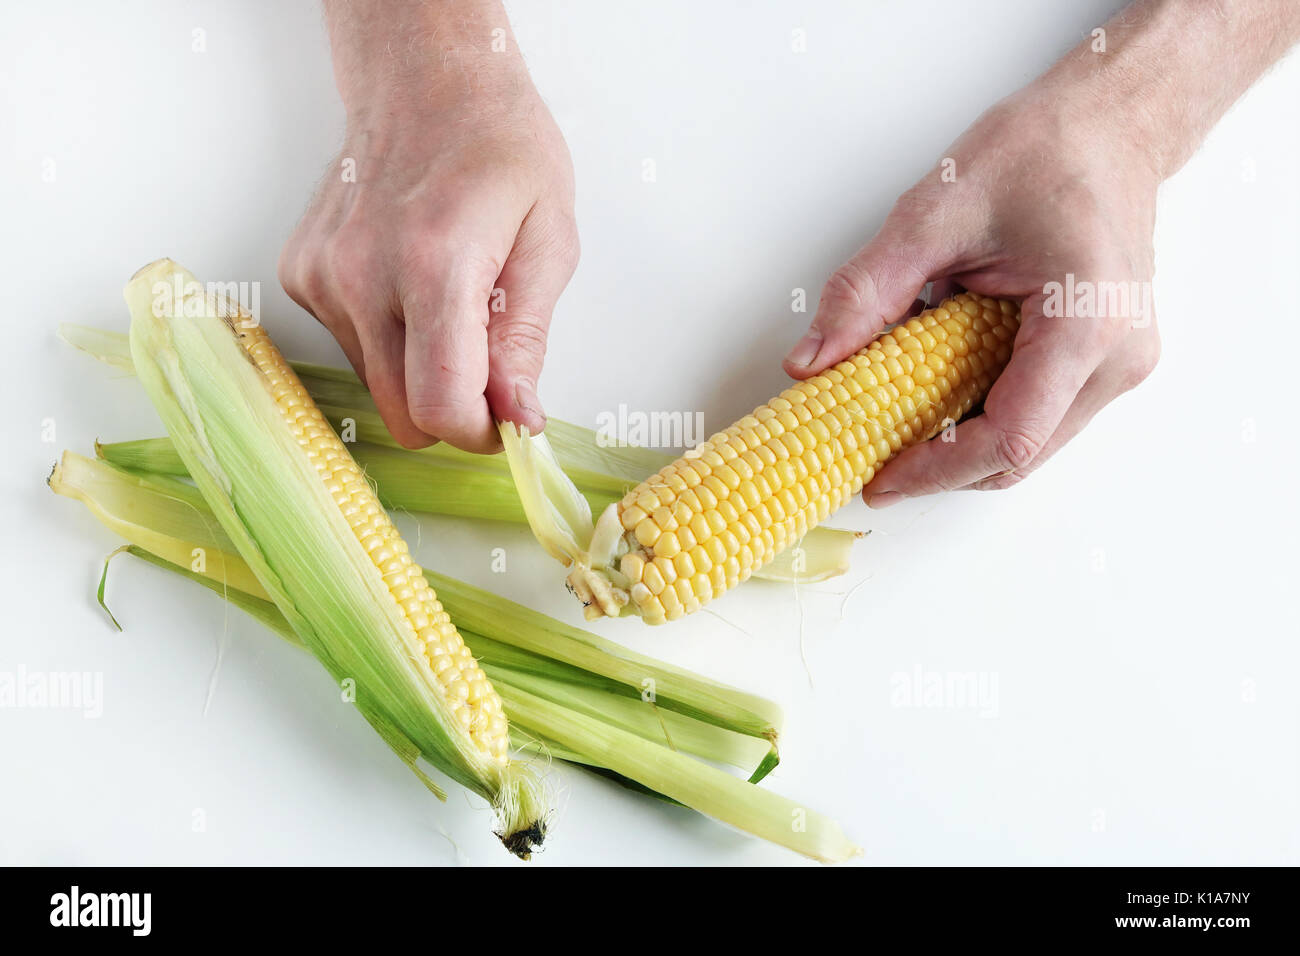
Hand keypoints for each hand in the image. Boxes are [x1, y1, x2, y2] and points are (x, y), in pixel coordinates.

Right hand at [279, 3, 577, 451]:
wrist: (427, 81)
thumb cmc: (499, 148)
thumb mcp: (550, 241)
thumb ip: (527, 340)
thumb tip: (517, 416)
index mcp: (434, 264)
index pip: (439, 406)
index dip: (479, 432)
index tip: (506, 418)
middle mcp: (362, 274)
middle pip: (403, 414)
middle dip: (454, 409)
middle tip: (492, 362)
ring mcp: (321, 276)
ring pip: (379, 388)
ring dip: (421, 369)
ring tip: (453, 299)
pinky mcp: (301, 276)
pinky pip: (354, 349)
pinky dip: (391, 338)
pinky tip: (411, 283)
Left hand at [784, 82, 1161, 501]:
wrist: (1110, 124)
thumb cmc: (1042, 152)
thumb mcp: (933, 214)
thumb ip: (866, 293)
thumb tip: (809, 363)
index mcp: (1084, 324)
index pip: (1007, 437)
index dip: (935, 470)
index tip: (879, 478)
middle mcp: (1117, 358)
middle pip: (1019, 456)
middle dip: (942, 467)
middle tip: (873, 460)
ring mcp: (1120, 364)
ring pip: (1031, 445)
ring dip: (962, 444)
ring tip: (898, 425)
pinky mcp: (1108, 361)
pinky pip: (1041, 416)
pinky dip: (985, 416)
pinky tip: (939, 394)